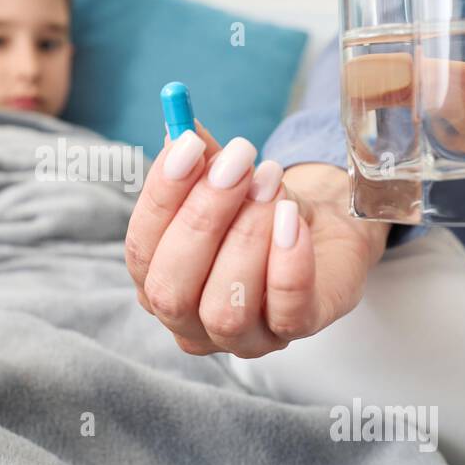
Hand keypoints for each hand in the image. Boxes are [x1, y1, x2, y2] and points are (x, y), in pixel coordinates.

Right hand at [125, 121, 389, 357]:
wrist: (324, 232)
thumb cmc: (261, 209)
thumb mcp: (227, 179)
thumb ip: (199, 158)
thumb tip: (177, 127)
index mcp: (157, 280)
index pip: (140, 250)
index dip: (161, 197)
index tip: (186, 145)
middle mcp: (188, 320)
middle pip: (171, 288)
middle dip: (203, 219)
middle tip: (237, 163)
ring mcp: (240, 338)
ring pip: (224, 310)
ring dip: (245, 240)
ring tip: (270, 185)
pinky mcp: (293, 332)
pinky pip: (286, 312)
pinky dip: (288, 264)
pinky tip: (292, 220)